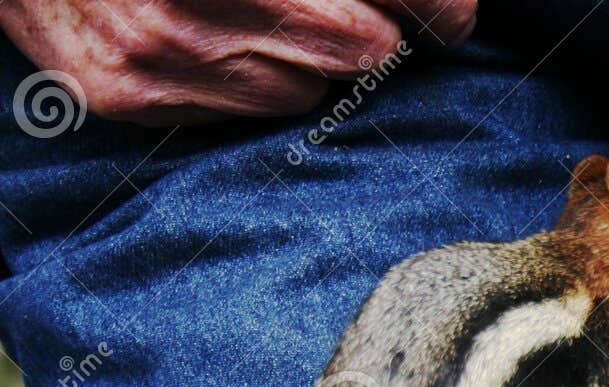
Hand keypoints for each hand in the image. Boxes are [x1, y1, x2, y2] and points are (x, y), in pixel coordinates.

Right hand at [0, 0, 476, 123]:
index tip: (446, 16)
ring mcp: (158, 47)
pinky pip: (239, 115)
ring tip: (258, 21)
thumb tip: (439, 4)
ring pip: (304, 92)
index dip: (437, 7)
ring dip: (301, 63)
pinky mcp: (124, 91)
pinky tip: (212, 44)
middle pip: (364, 48)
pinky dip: (241, 83)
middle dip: (371, 33)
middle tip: (360, 18)